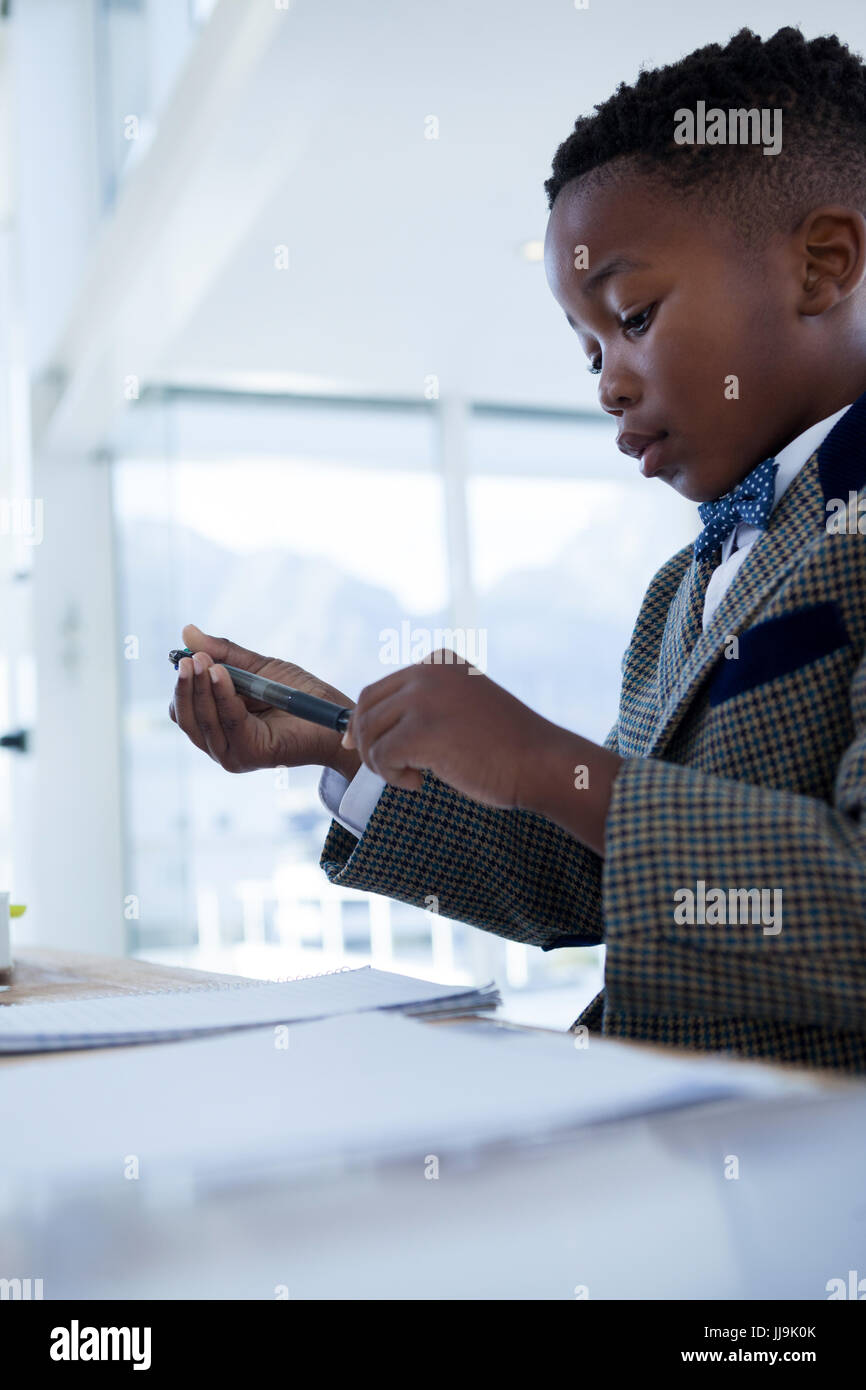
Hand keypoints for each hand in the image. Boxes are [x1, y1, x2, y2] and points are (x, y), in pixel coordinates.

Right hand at [169, 623, 360, 777]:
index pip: (182, 709)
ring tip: (203, 661)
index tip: (185, 656)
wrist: (333, 717)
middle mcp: (219, 743)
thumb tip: (186, 631)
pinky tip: (220, 673)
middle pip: (185, 717)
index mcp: (216, 725)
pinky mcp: (249, 754)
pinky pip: (229, 722)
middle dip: (186, 686)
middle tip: (189, 657)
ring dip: (200, 689)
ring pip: (202, 721)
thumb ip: (223, 653)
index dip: (182, 683)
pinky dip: (222, 696)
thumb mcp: (256, 667)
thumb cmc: (298, 694)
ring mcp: (232, 753)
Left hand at [340, 649, 550, 807]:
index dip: (361, 720)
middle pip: (367, 707)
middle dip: (363, 742)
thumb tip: (365, 729)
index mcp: (438, 662)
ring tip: (411, 776)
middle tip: (383, 770)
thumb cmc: (505, 746)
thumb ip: (424, 706)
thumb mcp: (461, 707)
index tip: (358, 746)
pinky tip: (420, 783)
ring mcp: (423, 699)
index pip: (379, 688)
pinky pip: (381, 757)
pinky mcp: (421, 731)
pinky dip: (393, 777)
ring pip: (369, 733)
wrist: (540, 762)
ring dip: (381, 763)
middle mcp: (427, 672)